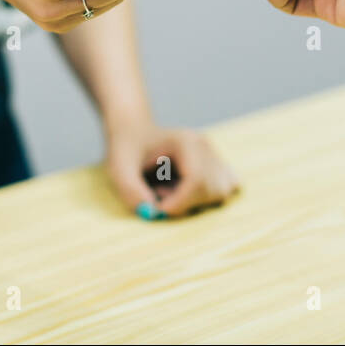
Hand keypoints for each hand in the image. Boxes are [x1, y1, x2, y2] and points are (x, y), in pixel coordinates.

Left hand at [104, 121, 239, 218]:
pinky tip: (184, 191)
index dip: (179, 202)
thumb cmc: (126, 148)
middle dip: (184, 202)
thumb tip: (153, 214)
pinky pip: (225, 189)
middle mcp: (205, 146)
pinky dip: (206, 198)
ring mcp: (214, 155)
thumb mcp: (119, 168)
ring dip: (195, 201)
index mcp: (186, 141)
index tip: (157, 209)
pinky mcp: (217, 166)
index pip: (196, 180)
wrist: (134, 131)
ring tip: (170, 189)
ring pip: (220, 192)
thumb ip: (131, 191)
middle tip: (158, 192)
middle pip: (211, 189)